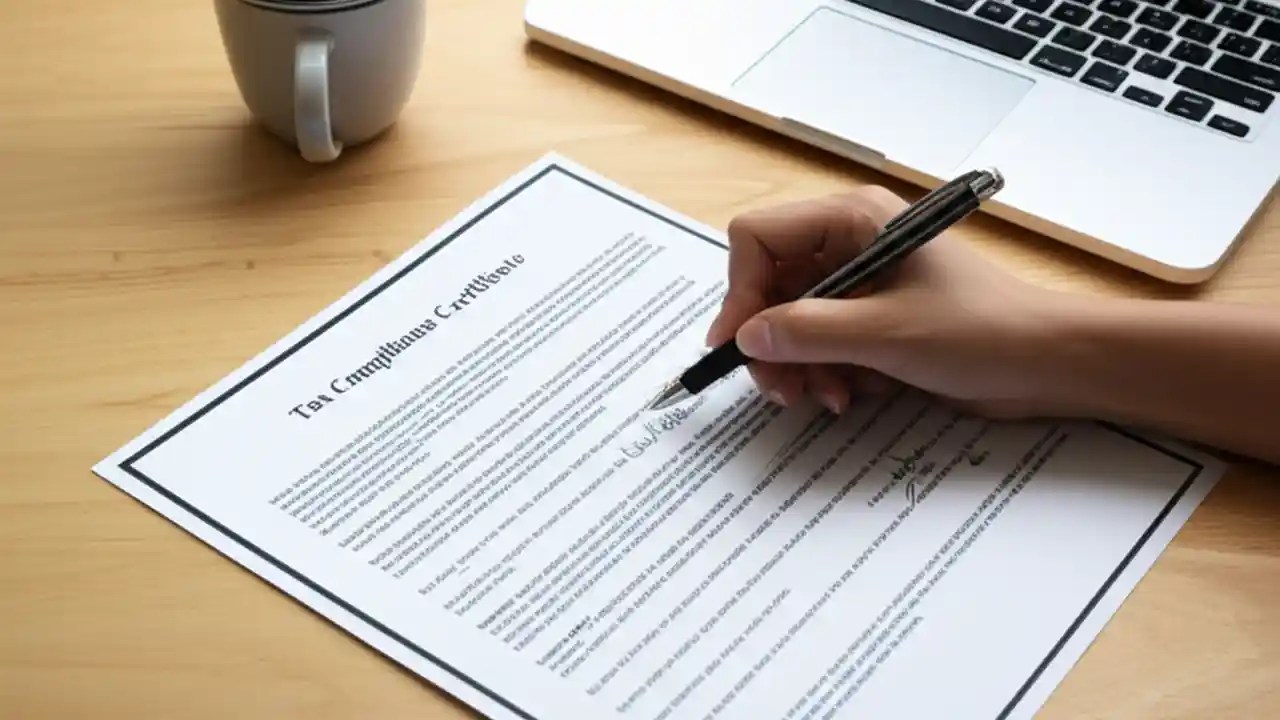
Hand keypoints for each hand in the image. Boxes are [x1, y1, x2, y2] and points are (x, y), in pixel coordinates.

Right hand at [704, 186, 1062, 418]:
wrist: (1049, 362)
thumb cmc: (982, 332)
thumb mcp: (886, 334)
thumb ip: (808, 333)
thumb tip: (745, 338)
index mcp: (852, 219)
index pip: (758, 238)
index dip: (740, 292)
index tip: (737, 348)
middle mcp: (850, 241)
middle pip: (771, 285)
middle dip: (772, 342)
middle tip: (782, 392)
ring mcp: (862, 280)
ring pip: (792, 320)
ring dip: (800, 366)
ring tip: (826, 399)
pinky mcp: (874, 315)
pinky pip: (823, 341)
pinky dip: (827, 372)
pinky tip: (851, 396)